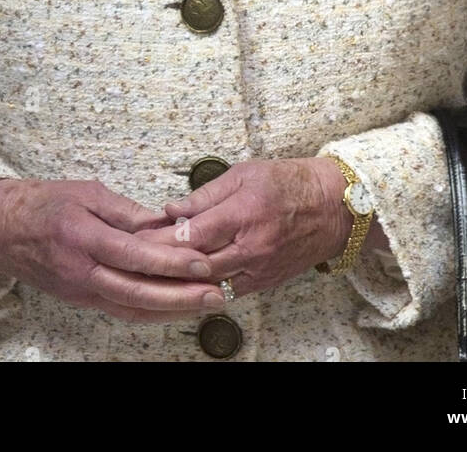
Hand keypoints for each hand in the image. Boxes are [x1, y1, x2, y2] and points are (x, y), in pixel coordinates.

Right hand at [0, 177, 227, 322]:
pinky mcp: (80, 298)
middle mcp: (81, 270)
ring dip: (170, 310)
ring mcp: (80, 290)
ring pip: (130, 307)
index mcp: (82, 236)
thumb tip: (163, 224)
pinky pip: (119, 309)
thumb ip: (126, 210)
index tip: (202, 263)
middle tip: (215, 294)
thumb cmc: (43, 203)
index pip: (134, 255)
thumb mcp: (86, 192)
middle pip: (136, 291)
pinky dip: (149, 311)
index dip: (170, 263)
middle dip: (180, 296)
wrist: (0, 230)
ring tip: (204, 305)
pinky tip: (173, 308)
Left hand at [131, 158, 354, 298]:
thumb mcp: (245, 174)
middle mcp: (251, 246)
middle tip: (133, 260)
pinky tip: (182, 287)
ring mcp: (259, 269)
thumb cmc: (289, 183)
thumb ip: (206, 194)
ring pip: (209, 284)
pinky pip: (227, 292)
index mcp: (244, 212)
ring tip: (150, 276)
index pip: (194, 233)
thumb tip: (171, 208)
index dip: (162, 238)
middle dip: (162, 262)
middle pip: (196, 262)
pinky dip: (203, 290)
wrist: (333, 208)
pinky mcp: (264, 283)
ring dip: (179, 281)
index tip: (138, 238)